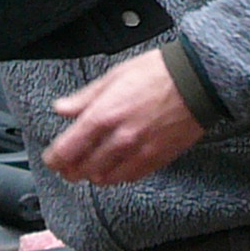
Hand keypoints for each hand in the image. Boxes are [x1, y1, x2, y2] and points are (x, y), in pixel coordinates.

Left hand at [46, 50, 203, 185]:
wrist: (197, 82)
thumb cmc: (158, 73)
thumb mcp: (114, 76)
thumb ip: (85, 97)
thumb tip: (62, 109)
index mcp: (103, 115)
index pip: (67, 150)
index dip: (54, 159)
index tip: (52, 158)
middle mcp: (118, 138)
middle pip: (82, 169)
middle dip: (70, 170)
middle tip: (67, 167)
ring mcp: (138, 152)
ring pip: (104, 177)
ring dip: (92, 174)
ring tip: (90, 167)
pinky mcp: (156, 159)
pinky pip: (129, 177)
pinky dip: (116, 176)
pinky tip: (113, 168)